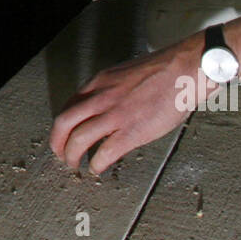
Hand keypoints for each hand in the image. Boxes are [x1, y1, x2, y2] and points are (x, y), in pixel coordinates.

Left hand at [50, 35, 205, 174]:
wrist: (184, 70)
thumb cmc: (164, 72)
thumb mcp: (126, 74)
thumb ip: (112, 90)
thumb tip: (108, 106)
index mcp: (100, 82)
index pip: (69, 105)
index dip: (63, 124)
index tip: (64, 134)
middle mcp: (101, 98)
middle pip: (63, 122)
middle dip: (57, 142)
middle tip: (60, 154)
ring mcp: (115, 115)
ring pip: (78, 139)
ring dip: (71, 156)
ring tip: (75, 165)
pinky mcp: (131, 131)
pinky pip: (104, 153)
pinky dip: (96, 164)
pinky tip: (98, 168)